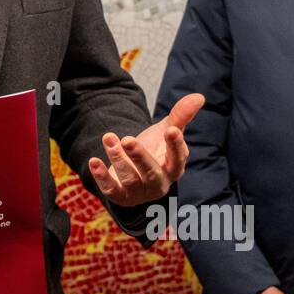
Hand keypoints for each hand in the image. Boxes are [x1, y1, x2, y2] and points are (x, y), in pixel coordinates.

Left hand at [88, 93, 203, 205]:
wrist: (134, 170)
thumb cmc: (156, 149)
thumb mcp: (167, 131)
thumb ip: (181, 116)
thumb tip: (199, 96)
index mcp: (173, 167)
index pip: (178, 159)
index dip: (175, 145)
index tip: (172, 130)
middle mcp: (158, 183)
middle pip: (151, 172)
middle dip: (139, 156)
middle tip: (127, 139)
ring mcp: (139, 192)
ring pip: (129, 179)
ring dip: (117, 159)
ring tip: (109, 137)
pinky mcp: (120, 196)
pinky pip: (110, 190)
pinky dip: (101, 176)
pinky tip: (94, 161)